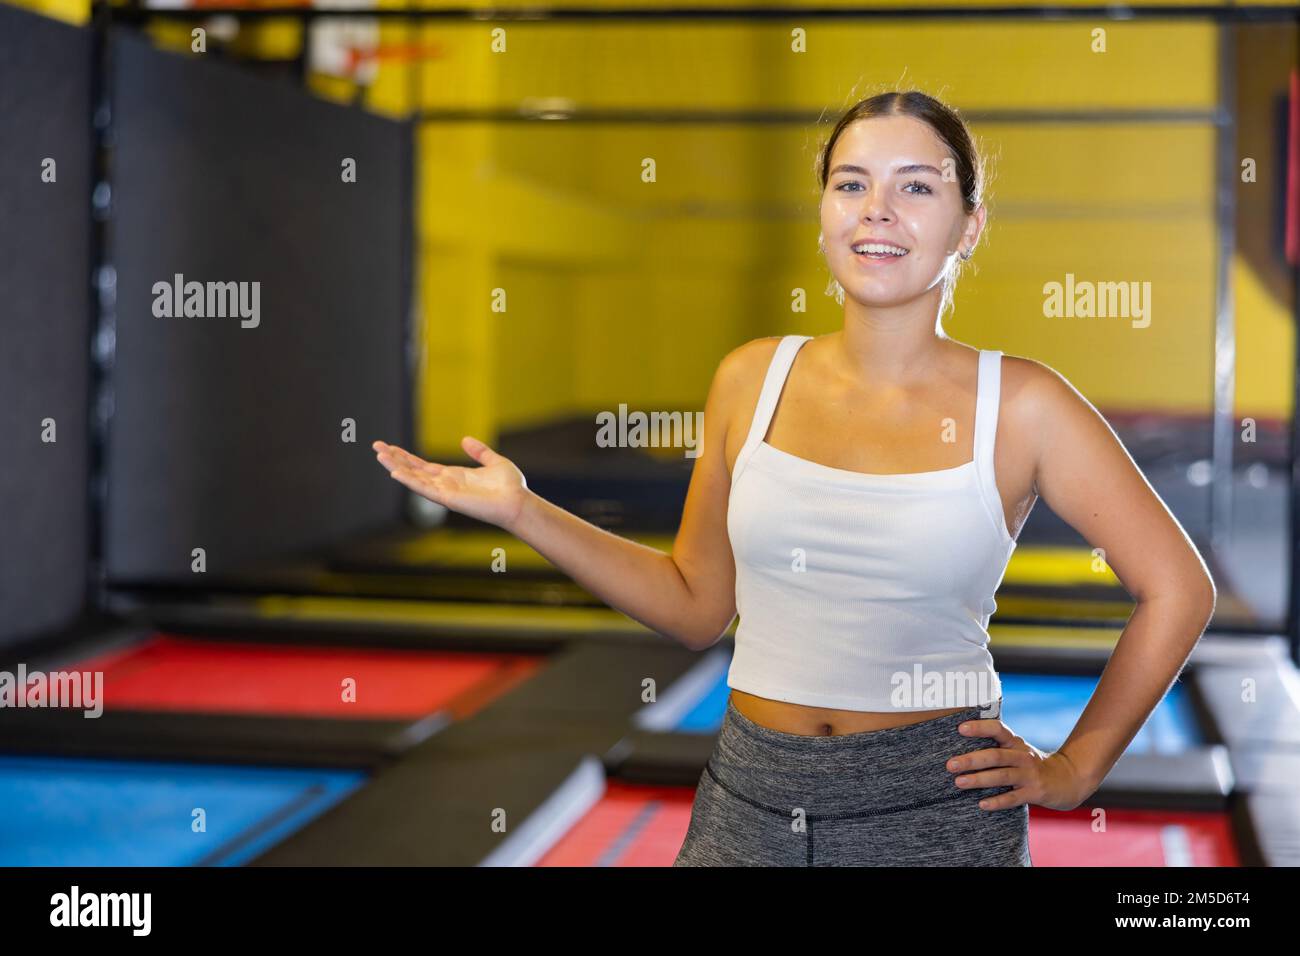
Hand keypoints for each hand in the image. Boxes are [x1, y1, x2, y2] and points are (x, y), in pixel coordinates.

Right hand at [372, 436, 530, 530]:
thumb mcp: (494, 462)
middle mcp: (445, 484)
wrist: (518, 502)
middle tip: (376, 447)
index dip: (406, 457)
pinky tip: (395, 473)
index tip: (390, 447)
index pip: (423, 466)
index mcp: (453, 476)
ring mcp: (445, 492)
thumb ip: (479, 452)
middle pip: (413, 470)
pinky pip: (425, 489)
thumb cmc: (510, 487)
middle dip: (395, 459)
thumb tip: (465, 440)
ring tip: (379, 456)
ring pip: (414, 479)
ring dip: (396, 468)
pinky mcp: (448, 499)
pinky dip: (410, 481)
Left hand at [946, 714, 1095, 811]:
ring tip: (959, 782)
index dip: (980, 727)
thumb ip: (996, 746)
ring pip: (1002, 776)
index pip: (998, 729)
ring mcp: (1030, 775)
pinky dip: (997, 801)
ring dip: (979, 779)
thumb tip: (958, 746)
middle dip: (971, 759)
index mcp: (1016, 742)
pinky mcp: (1035, 793)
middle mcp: (1023, 756)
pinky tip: (981, 804)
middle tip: (950, 765)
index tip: (961, 728)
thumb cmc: (1031, 764)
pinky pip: (1014, 798)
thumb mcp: (1017, 750)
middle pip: (996, 755)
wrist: (1068, 780)